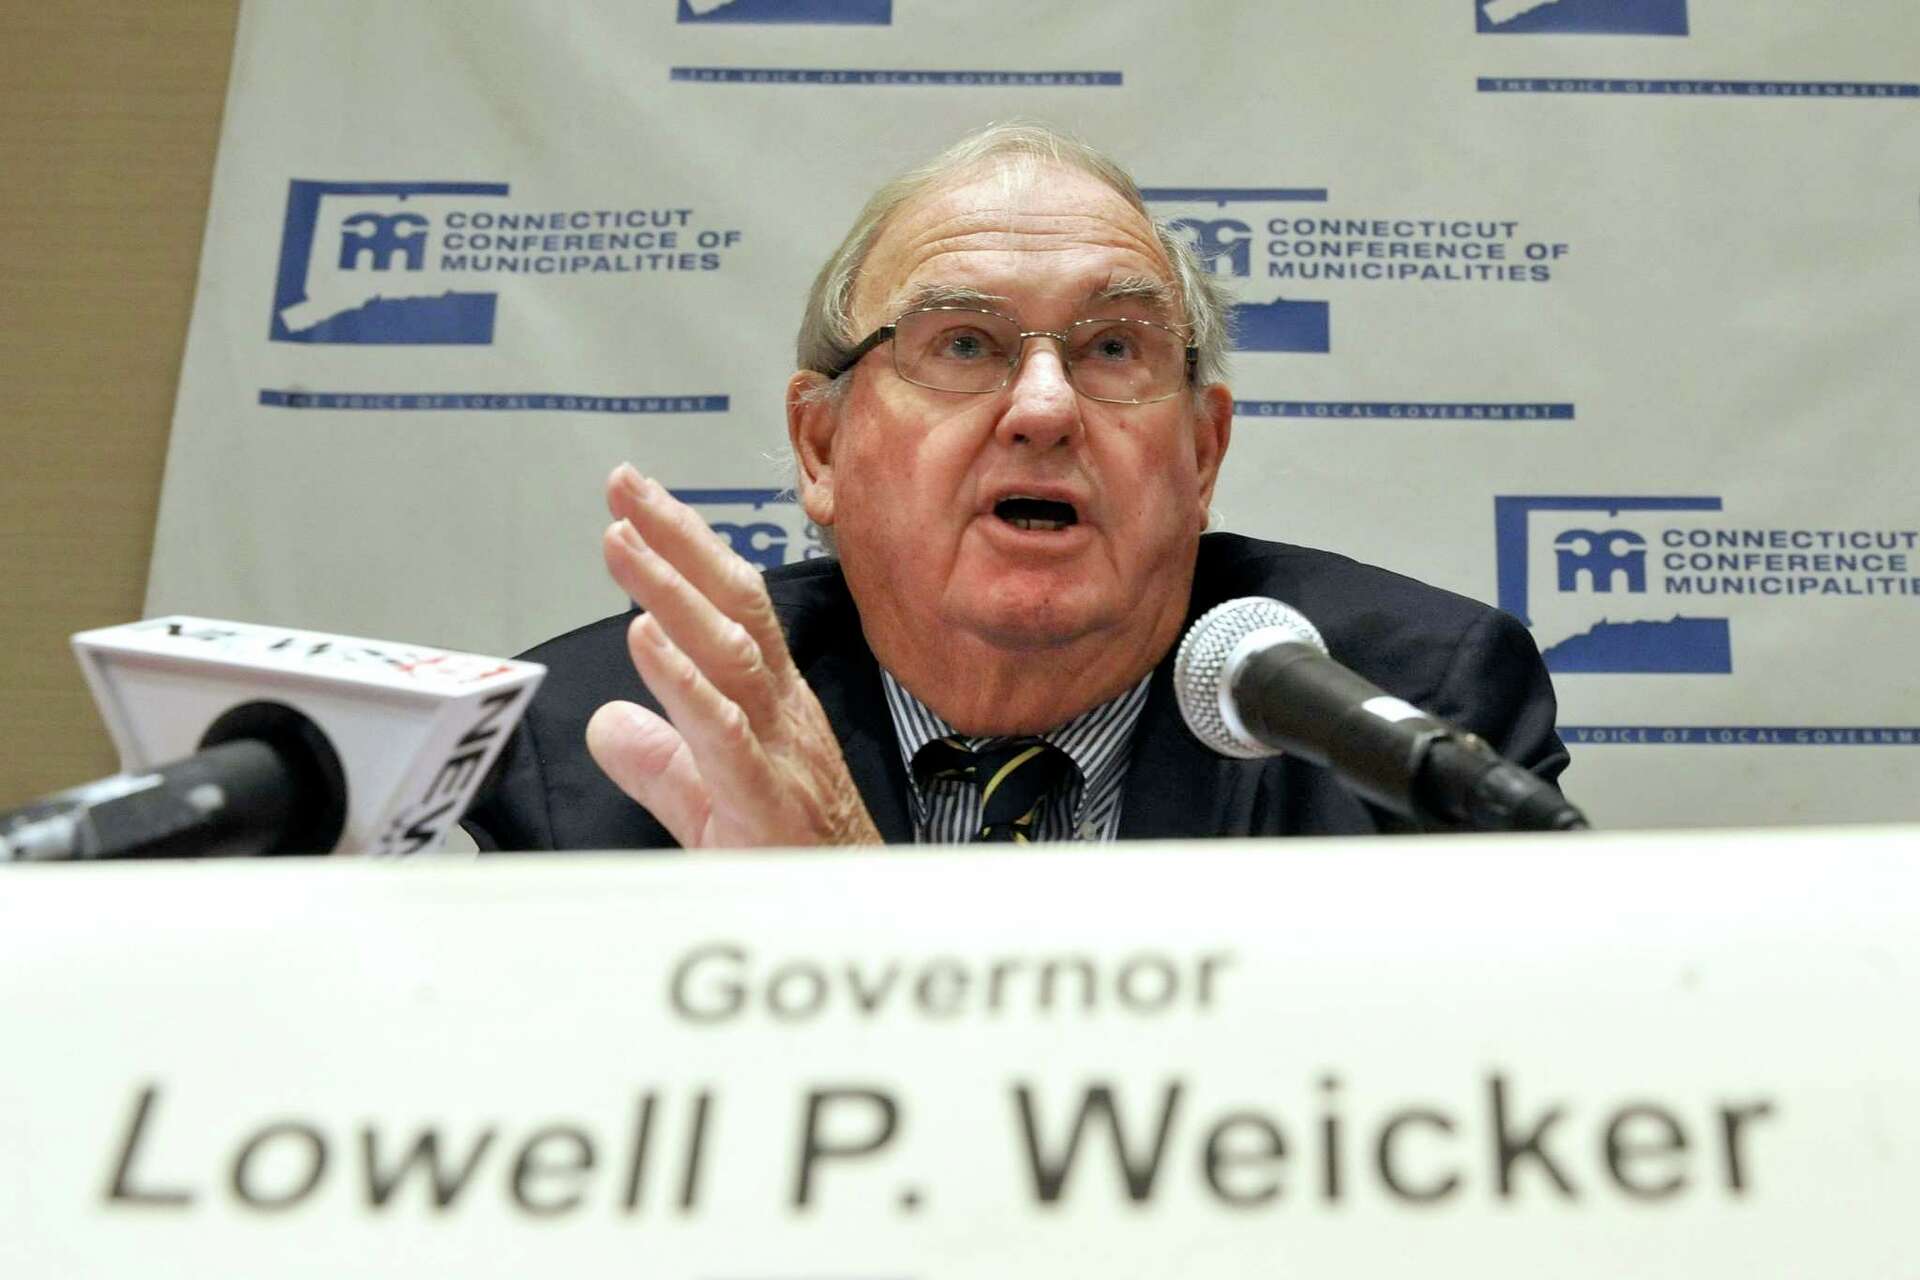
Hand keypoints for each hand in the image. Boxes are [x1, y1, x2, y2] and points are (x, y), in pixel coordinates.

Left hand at [584, 464, 882, 847]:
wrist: (851, 922)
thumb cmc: (791, 862)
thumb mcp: (708, 801)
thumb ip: (659, 760)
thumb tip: (608, 719)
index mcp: (769, 703)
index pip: (730, 606)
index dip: (685, 550)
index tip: (636, 504)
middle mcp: (779, 710)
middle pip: (733, 604)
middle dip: (677, 539)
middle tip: (624, 486)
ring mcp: (778, 749)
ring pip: (728, 652)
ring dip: (670, 592)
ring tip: (621, 544)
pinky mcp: (765, 798)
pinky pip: (724, 730)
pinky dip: (683, 681)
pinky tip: (645, 641)